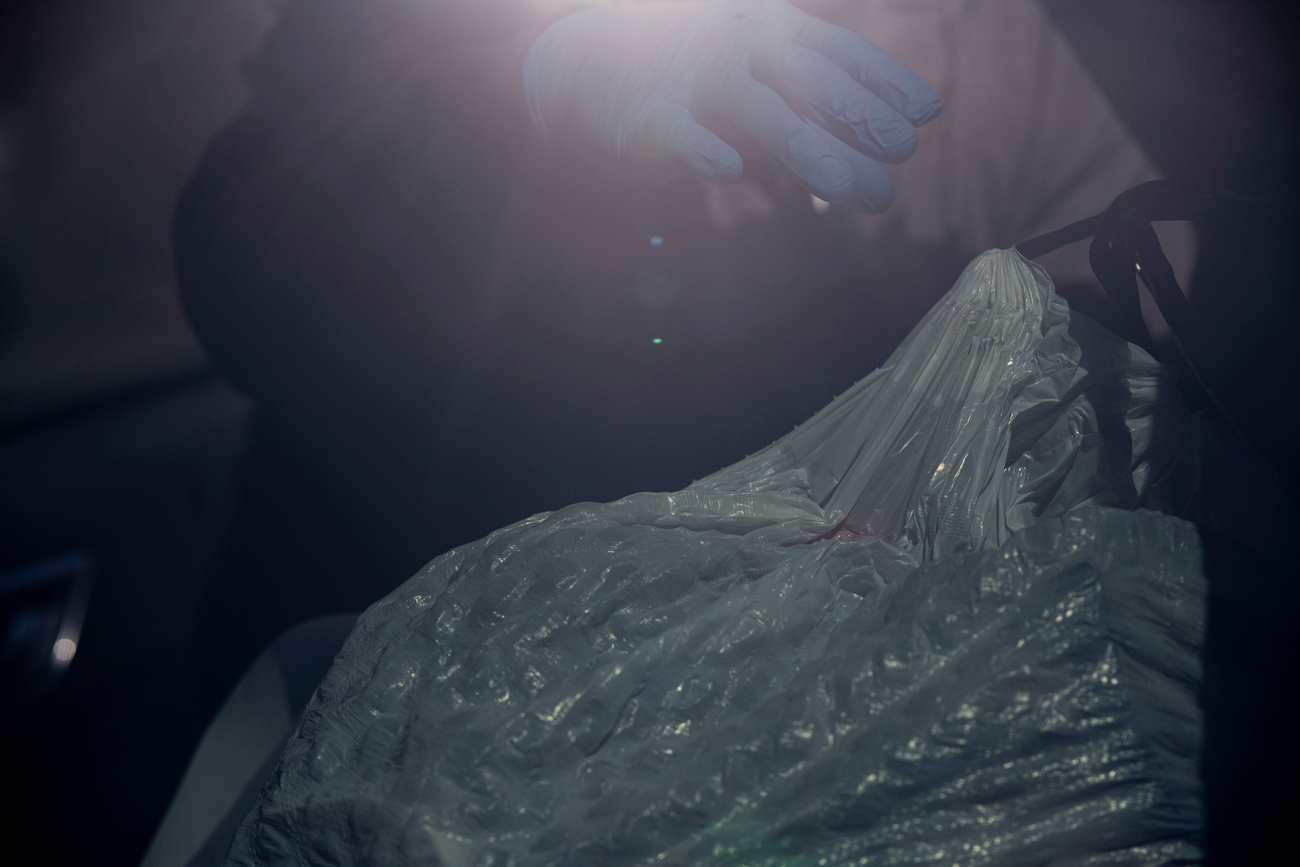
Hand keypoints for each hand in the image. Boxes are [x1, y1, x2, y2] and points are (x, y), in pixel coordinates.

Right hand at [522, 0, 941, 212]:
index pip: (840, 52)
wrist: (590, 63)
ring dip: (808, 148)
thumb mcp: (758, 71)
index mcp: (773, 28)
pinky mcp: (651, 115)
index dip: (885, 80)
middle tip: (903, 150)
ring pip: (761, 113)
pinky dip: (704, 150)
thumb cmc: (693, 74)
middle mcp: (740, 43)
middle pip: (812, 82)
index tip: (927, 114)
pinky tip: (728, 170)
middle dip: (859, 115)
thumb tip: (892, 149)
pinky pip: (683, 135)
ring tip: (850, 188)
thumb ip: (815, 104)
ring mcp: (696, 75)